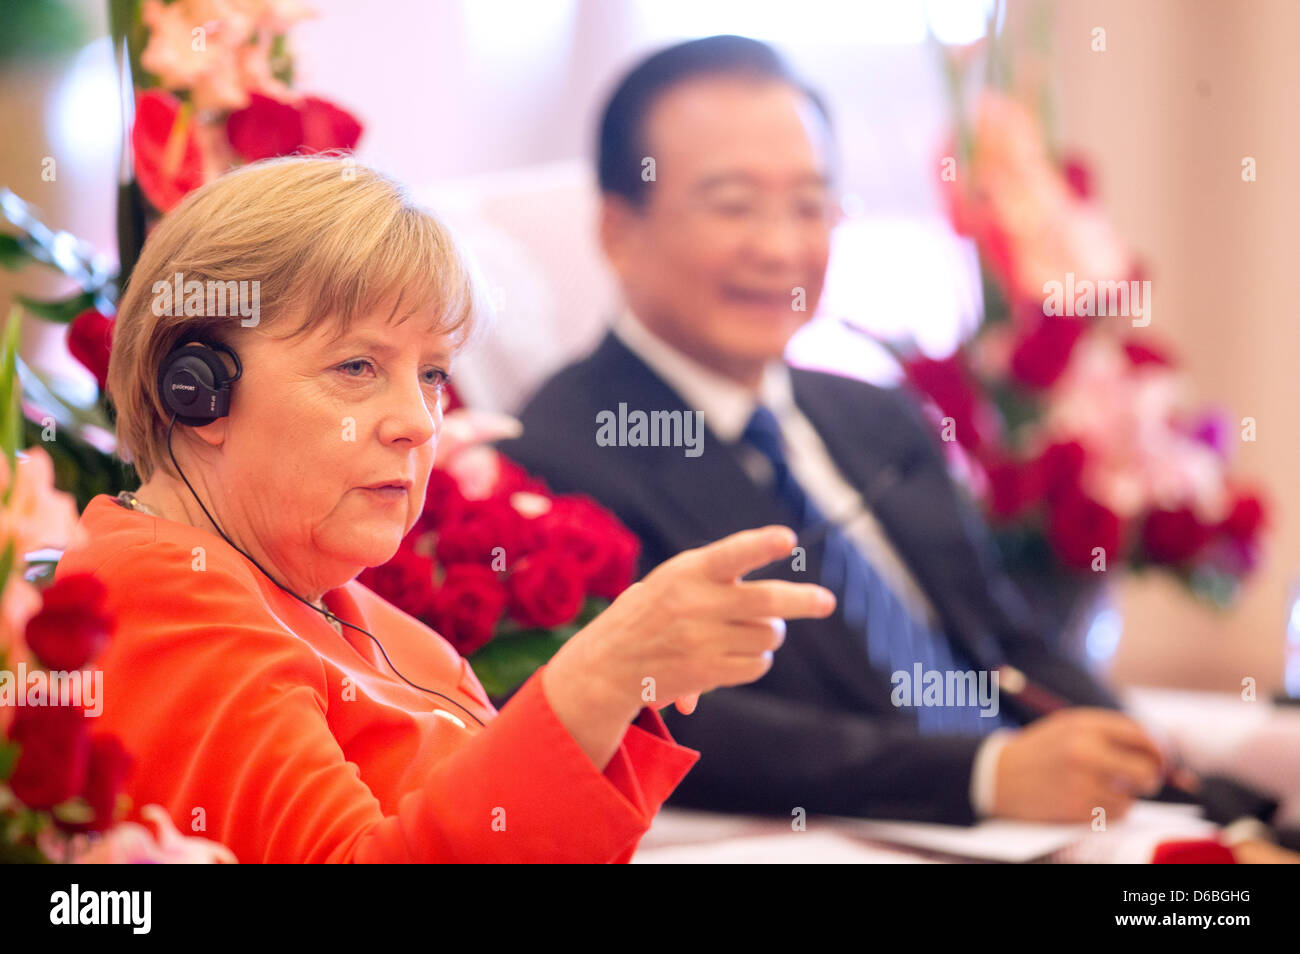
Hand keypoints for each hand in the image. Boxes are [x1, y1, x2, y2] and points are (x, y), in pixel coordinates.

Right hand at [548, 525, 835, 722]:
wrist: (609, 663)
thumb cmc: (650, 612)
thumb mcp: (672, 579)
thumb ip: (717, 575)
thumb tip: (774, 594)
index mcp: (688, 571)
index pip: (731, 554)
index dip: (761, 545)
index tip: (787, 539)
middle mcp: (696, 604)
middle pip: (767, 602)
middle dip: (803, 601)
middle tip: (825, 602)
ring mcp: (702, 640)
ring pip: (768, 635)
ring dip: (770, 633)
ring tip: (752, 630)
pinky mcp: (707, 671)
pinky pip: (756, 664)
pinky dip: (758, 660)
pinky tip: (741, 655)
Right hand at [991, 708, 1165, 821]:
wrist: (997, 775)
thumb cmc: (1040, 751)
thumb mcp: (1068, 727)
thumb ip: (1108, 733)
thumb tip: (1158, 751)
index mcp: (1084, 724)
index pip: (1140, 735)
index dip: (1158, 749)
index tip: (1161, 759)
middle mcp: (1085, 750)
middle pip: (1145, 768)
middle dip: (1151, 777)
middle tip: (1145, 781)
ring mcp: (1081, 780)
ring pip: (1132, 795)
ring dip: (1126, 795)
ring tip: (1104, 788)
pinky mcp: (1077, 806)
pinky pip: (1116, 812)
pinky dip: (1112, 809)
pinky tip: (1091, 800)